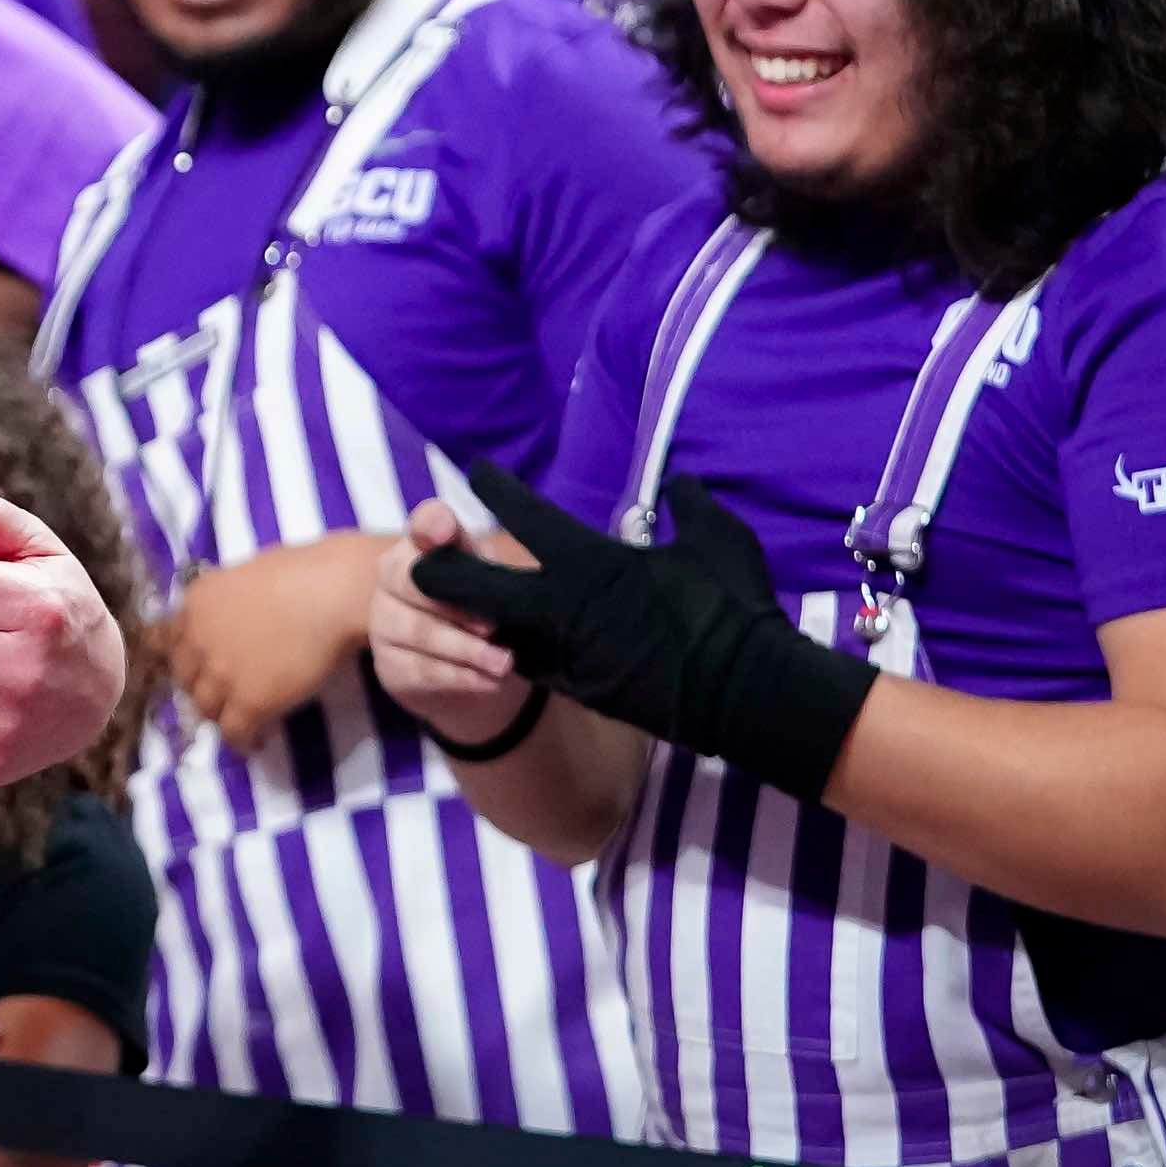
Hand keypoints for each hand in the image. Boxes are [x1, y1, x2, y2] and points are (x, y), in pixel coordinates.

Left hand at [167, 531, 380, 749]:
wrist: (331, 592)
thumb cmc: (303, 571)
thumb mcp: (246, 572)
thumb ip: (226, 598)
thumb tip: (235, 613)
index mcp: (196, 601)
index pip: (166, 639)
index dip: (185, 655)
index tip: (199, 665)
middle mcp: (198, 637)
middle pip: (184, 677)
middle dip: (202, 686)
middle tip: (226, 692)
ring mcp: (221, 672)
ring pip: (205, 708)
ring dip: (221, 714)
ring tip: (242, 718)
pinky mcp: (249, 701)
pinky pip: (234, 732)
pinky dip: (243, 740)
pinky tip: (256, 741)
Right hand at [368, 499, 537, 747]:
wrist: (467, 664)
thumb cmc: (479, 606)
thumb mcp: (490, 580)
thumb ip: (484, 566)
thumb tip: (480, 567)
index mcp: (423, 544)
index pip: (424, 524)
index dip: (432, 525)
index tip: (446, 531)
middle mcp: (392, 577)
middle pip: (412, 583)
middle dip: (455, 607)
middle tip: (493, 626)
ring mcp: (383, 622)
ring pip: (418, 631)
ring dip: (465, 649)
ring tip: (502, 663)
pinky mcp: (388, 665)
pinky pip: (421, 670)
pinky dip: (459, 677)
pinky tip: (488, 682)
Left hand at [408, 461, 875, 802]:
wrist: (748, 695)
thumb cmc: (732, 607)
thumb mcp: (717, 537)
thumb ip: (689, 505)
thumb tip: (681, 483)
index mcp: (588, 562)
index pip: (524, 516)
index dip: (495, 489)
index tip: (474, 471)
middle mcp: (562, 608)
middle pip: (476, 587)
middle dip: (442, 573)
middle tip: (417, 562)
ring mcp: (567, 656)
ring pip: (498, 635)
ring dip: (478, 621)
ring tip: (458, 608)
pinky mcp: (581, 693)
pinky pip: (536, 669)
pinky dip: (523, 655)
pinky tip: (516, 647)